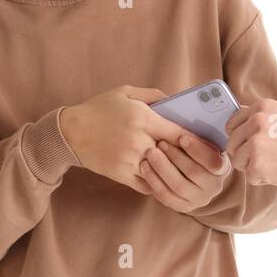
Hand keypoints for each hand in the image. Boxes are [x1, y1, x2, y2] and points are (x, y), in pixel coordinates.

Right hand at [60, 85, 228, 202]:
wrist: (69, 132)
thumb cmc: (99, 109)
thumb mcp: (126, 92)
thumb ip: (153, 95)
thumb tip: (174, 99)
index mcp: (143, 119)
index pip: (178, 133)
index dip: (195, 141)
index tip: (208, 146)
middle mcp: (138, 141)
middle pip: (173, 154)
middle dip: (188, 158)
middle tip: (205, 163)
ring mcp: (129, 159)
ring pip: (162, 170)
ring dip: (173, 171)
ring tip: (187, 172)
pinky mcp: (120, 174)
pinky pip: (146, 183)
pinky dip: (158, 183)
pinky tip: (167, 181)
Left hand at [135, 129, 233, 213]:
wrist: (192, 173)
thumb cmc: (194, 149)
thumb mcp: (203, 141)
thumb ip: (200, 132)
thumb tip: (191, 115)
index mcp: (223, 167)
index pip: (214, 162)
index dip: (197, 149)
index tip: (181, 136)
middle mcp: (214, 186)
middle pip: (194, 173)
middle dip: (175, 157)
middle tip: (160, 143)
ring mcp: (199, 199)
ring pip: (178, 186)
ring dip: (162, 168)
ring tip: (149, 153)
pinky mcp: (183, 206)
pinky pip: (166, 196)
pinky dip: (154, 181)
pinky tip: (144, 167)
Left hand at [224, 97, 276, 190]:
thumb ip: (262, 118)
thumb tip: (242, 124)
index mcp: (262, 107)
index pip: (233, 123)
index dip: (240, 136)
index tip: (249, 143)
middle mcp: (256, 121)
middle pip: (232, 143)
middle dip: (245, 153)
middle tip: (267, 157)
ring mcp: (255, 143)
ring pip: (237, 160)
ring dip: (253, 166)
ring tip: (276, 163)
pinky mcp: (257, 164)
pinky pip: (250, 176)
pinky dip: (263, 179)